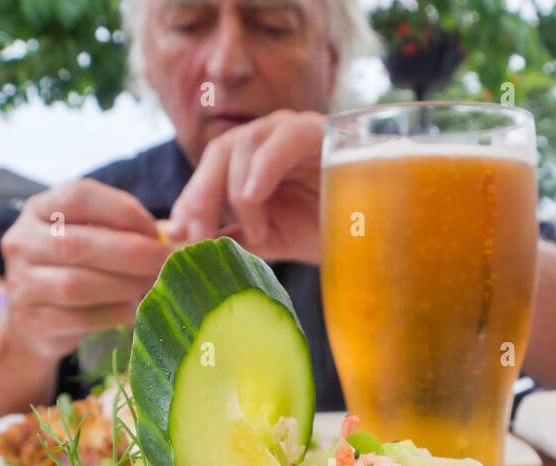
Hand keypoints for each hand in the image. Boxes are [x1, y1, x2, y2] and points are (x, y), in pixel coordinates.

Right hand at [1, 179, 169, 363]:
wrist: (34, 322)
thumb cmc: (74, 269)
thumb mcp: (89, 238)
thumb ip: (121, 231)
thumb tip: (175, 236)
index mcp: (38, 210)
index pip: (79, 196)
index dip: (123, 211)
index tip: (155, 230)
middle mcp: (22, 242)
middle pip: (78, 244)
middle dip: (132, 253)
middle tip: (167, 262)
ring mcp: (22, 283)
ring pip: (77, 285)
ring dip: (125, 286)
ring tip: (151, 285)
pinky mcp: (34, 321)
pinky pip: (82, 318)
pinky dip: (116, 313)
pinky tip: (135, 309)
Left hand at [168, 110, 325, 263]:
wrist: (377, 232)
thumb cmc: (325, 231)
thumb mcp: (269, 239)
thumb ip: (230, 238)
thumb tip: (183, 246)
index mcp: (251, 162)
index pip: (210, 171)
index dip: (191, 200)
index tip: (177, 235)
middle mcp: (267, 140)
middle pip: (219, 153)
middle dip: (201, 195)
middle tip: (195, 234)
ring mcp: (291, 131)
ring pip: (243, 145)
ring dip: (238, 194)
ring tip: (257, 230)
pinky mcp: (320, 130)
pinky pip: (285, 138)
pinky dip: (264, 164)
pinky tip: (254, 194)